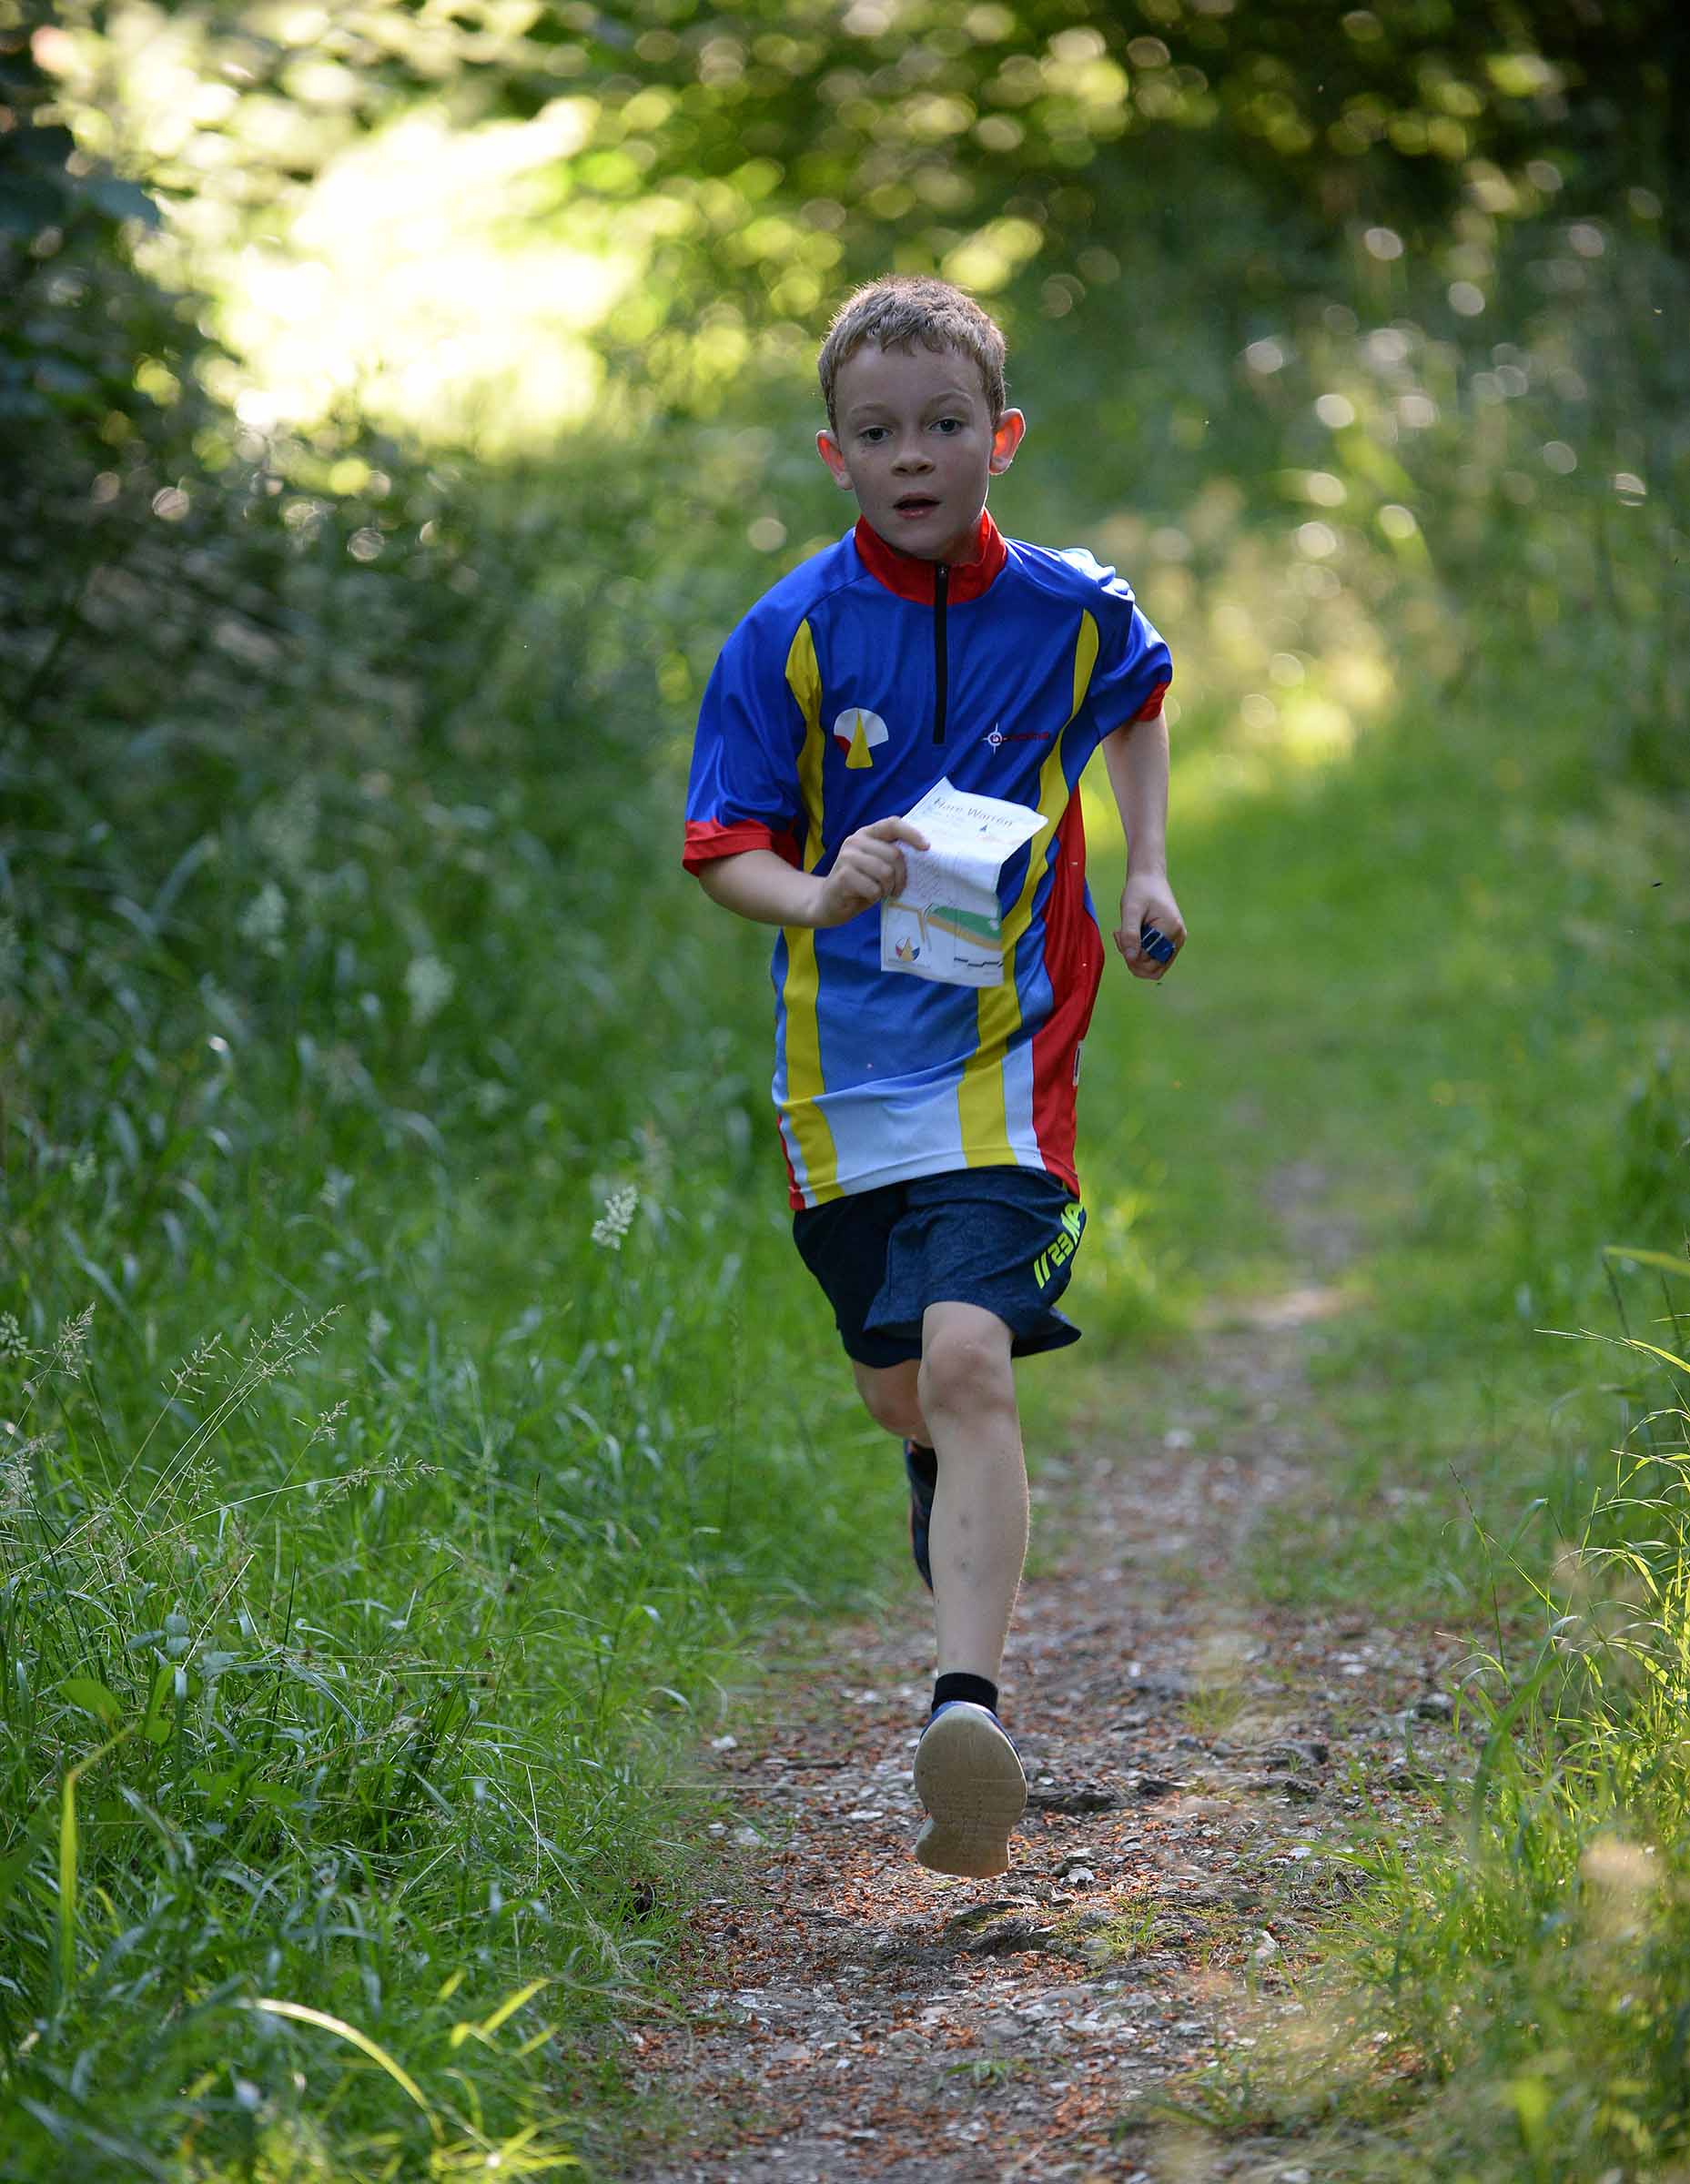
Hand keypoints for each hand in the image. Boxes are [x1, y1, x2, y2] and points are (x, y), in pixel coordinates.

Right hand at [815, 817, 929, 925]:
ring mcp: (847, 857)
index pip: (892, 824)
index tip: (927, 847)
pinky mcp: (843, 876)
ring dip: (887, 888)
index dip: (912, 833)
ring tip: (879, 892)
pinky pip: (873, 888)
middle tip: (895, 888)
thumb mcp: (877, 865)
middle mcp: (855, 840)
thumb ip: (892, 856)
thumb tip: (923, 853)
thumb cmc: (860, 883)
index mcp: (867, 833)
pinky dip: (875, 897)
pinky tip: (865, 896)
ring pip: (885, 872)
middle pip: (894, 855)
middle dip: (900, 877)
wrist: (828, 902)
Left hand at [1115, 870, 1185, 980]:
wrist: (1149, 878)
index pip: (1150, 961)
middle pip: (1153, 968)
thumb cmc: (1139, 891)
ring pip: (1154, 967)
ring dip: (1135, 957)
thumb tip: (1131, 959)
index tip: (1119, 933)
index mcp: (1171, 930)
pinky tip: (1130, 937)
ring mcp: (1176, 942)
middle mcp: (1178, 939)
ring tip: (1124, 936)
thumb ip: (1130, 935)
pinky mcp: (1171, 942)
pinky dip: (1140, 953)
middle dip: (1132, 957)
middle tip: (1120, 936)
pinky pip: (1155, 959)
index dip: (1130, 955)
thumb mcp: (1130, 910)